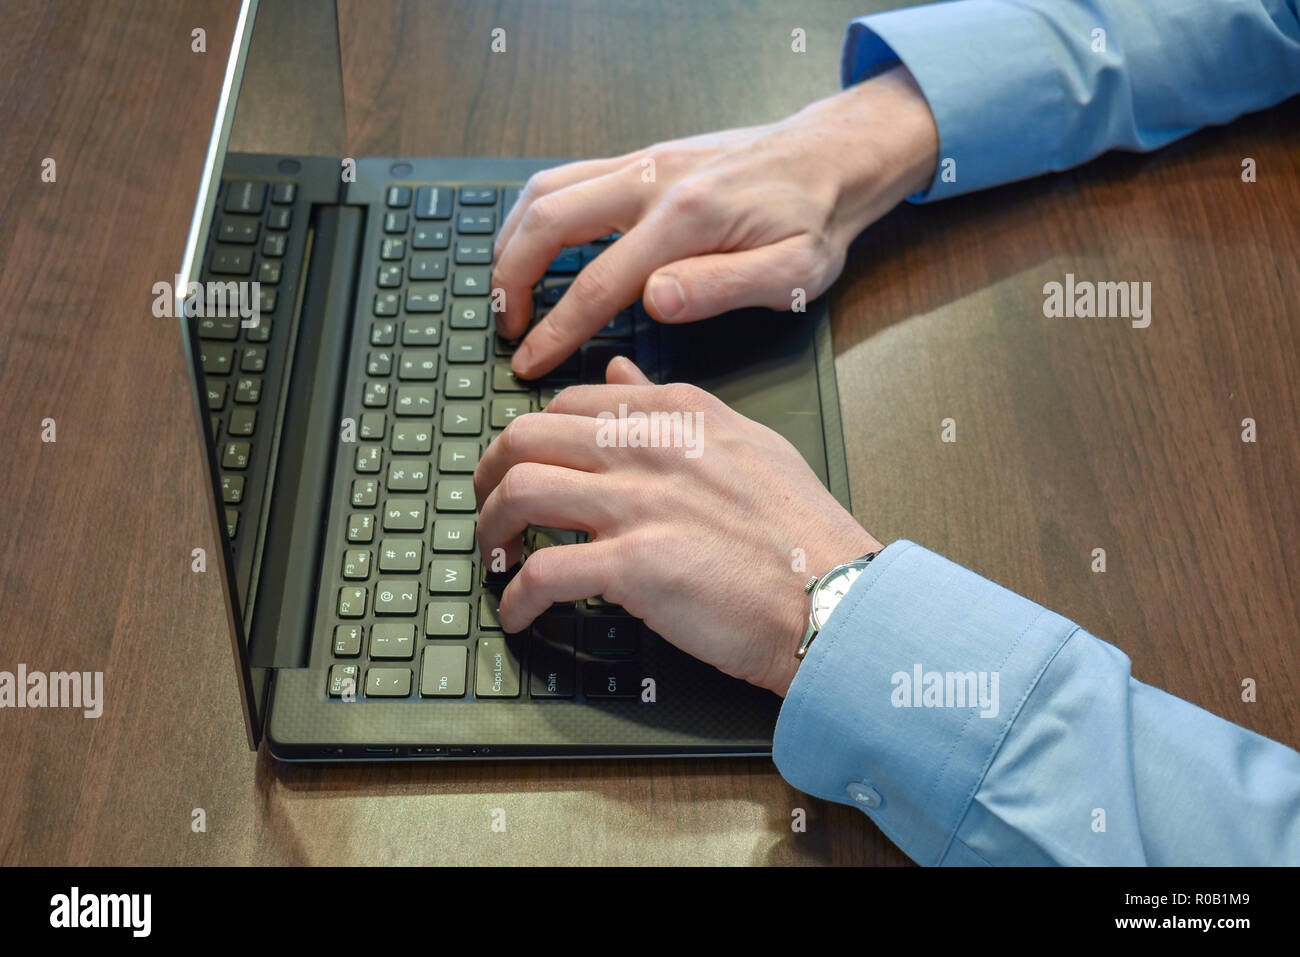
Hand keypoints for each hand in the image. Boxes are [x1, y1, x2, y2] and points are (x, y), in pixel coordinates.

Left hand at [473, 357, 882, 696]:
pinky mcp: (634, 567)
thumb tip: (620, 375)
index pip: (572, 401)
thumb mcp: (745, 442)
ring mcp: (639, 505)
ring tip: (495, 560)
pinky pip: (543, 574)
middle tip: (489, 507)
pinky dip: (517, 600)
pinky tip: (518, 616)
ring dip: (490, 531)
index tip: (527, 464)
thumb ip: (677, 403)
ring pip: (519, 494)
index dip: (534, 435)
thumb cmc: (801, 531)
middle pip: (526, 437)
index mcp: (676, 415)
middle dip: (490, 474)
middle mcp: (649, 449)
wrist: (835, 597)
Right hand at [491, 65, 937, 377]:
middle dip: (512, 278)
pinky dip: (535, 213)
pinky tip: (534, 245)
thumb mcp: (794, 272)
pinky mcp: (643, 159)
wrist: (834, 156)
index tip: (528, 362)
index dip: (556, 329)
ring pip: (547, 190)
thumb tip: (654, 300)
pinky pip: (567, 177)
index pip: (597, 283)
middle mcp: (653, 181)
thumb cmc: (816, 220)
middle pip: (548, 222)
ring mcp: (643, 163)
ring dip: (513, 238)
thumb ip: (722, 288)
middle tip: (507, 327)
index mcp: (687, 218)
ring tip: (506, 289)